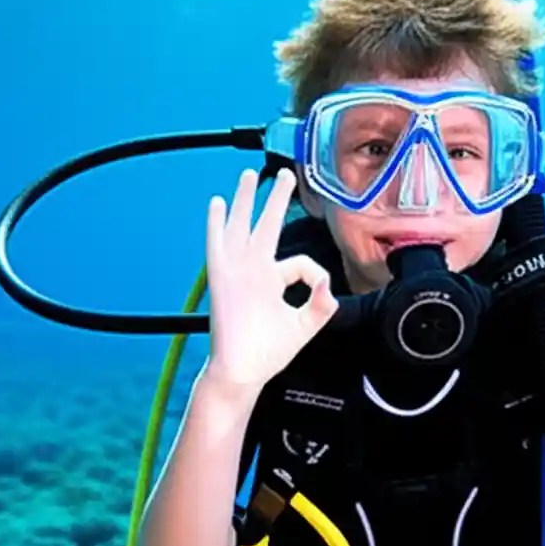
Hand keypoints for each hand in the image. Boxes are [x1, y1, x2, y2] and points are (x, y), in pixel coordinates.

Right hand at [203, 168, 338, 387]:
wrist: (243, 370)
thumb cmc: (267, 352)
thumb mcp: (304, 326)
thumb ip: (321, 305)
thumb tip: (327, 284)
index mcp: (273, 281)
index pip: (299, 262)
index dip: (314, 273)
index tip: (320, 288)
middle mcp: (254, 271)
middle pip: (266, 226)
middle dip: (275, 200)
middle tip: (284, 175)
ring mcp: (237, 271)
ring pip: (243, 226)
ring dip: (247, 200)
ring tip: (252, 176)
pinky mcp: (221, 277)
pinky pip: (217, 244)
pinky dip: (217, 224)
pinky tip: (219, 205)